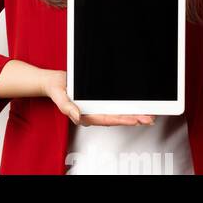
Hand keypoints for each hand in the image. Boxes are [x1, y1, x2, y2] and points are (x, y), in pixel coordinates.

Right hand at [39, 69, 155, 126]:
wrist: (54, 82)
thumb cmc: (56, 89)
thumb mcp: (59, 96)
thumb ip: (67, 107)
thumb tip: (78, 117)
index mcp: (84, 115)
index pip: (106, 119)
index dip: (122, 120)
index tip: (135, 120)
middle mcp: (92, 113)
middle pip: (116, 118)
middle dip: (133, 119)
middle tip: (148, 119)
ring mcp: (95, 108)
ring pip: (117, 114)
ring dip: (132, 115)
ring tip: (147, 115)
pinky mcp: (98, 102)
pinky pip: (113, 106)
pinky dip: (125, 107)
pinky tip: (135, 107)